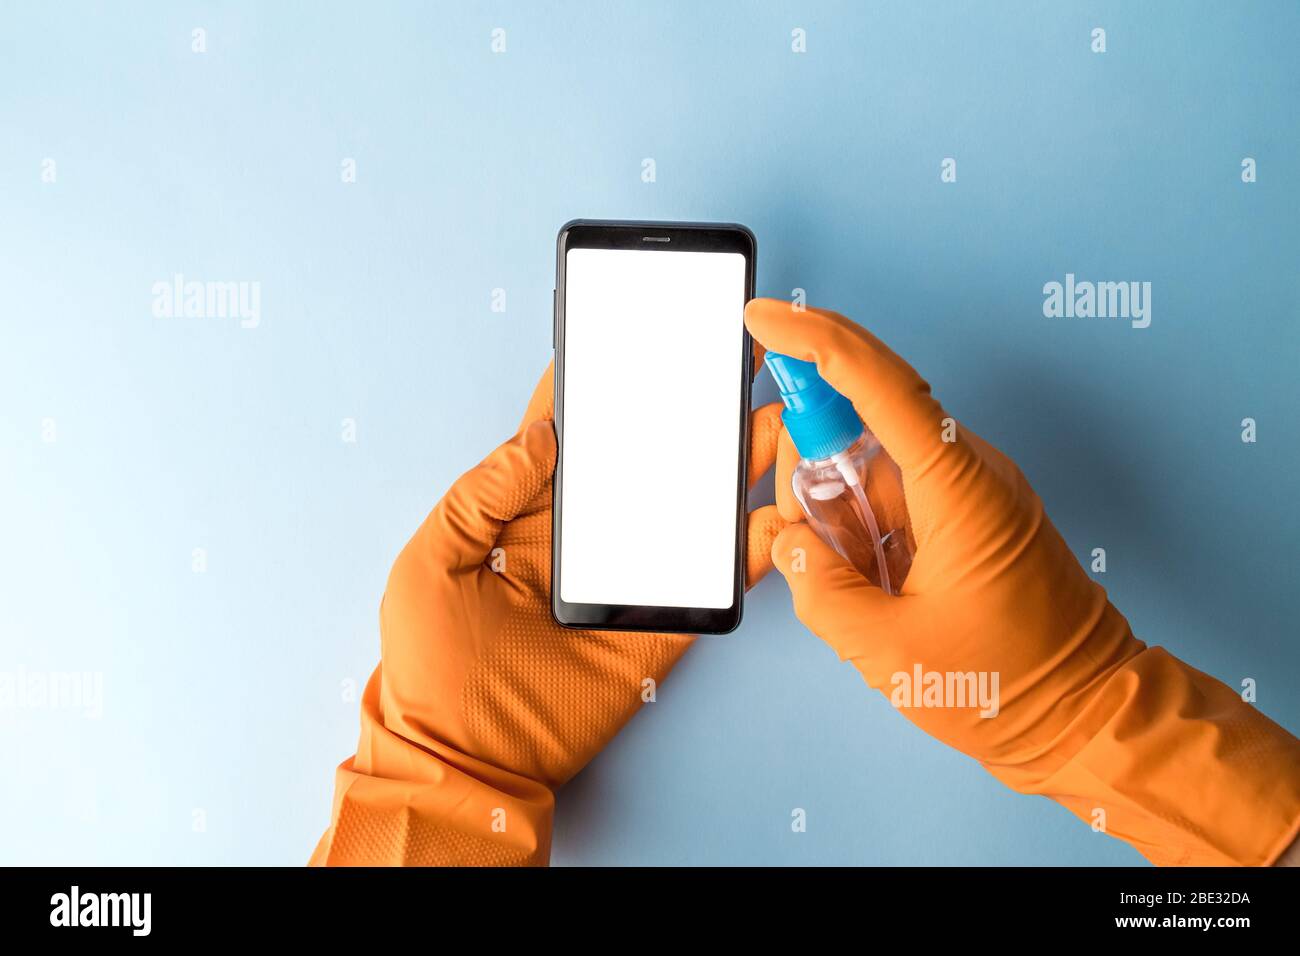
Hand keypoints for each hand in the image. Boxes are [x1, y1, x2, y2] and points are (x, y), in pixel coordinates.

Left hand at [380, 359, 784, 789]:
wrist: (462, 760)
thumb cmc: (430, 664)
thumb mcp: (431, 563)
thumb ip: (480, 493)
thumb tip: (539, 436)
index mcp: (524, 514)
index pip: (567, 437)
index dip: (597, 390)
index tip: (632, 340)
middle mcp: (582, 537)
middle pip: (642, 463)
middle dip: (683, 417)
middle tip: (725, 370)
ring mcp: (625, 580)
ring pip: (686, 513)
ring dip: (728, 470)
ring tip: (767, 423)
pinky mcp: (655, 629)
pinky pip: (708, 585)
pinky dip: (747, 552)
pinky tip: (773, 511)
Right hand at [746, 298, 1299, 864]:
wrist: (1087, 716)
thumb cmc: (1011, 685)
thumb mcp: (888, 650)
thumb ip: (818, 589)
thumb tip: (791, 544)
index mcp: (957, 486)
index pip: (878, 382)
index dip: (813, 341)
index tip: (761, 318)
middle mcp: (964, 472)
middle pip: (856, 423)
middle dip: (800, 461)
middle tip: (784, 528)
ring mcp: (964, 493)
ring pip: (864, 467)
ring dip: (828, 513)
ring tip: (842, 586)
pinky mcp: (959, 518)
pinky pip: (886, 500)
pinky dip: (853, 532)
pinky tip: (855, 583)